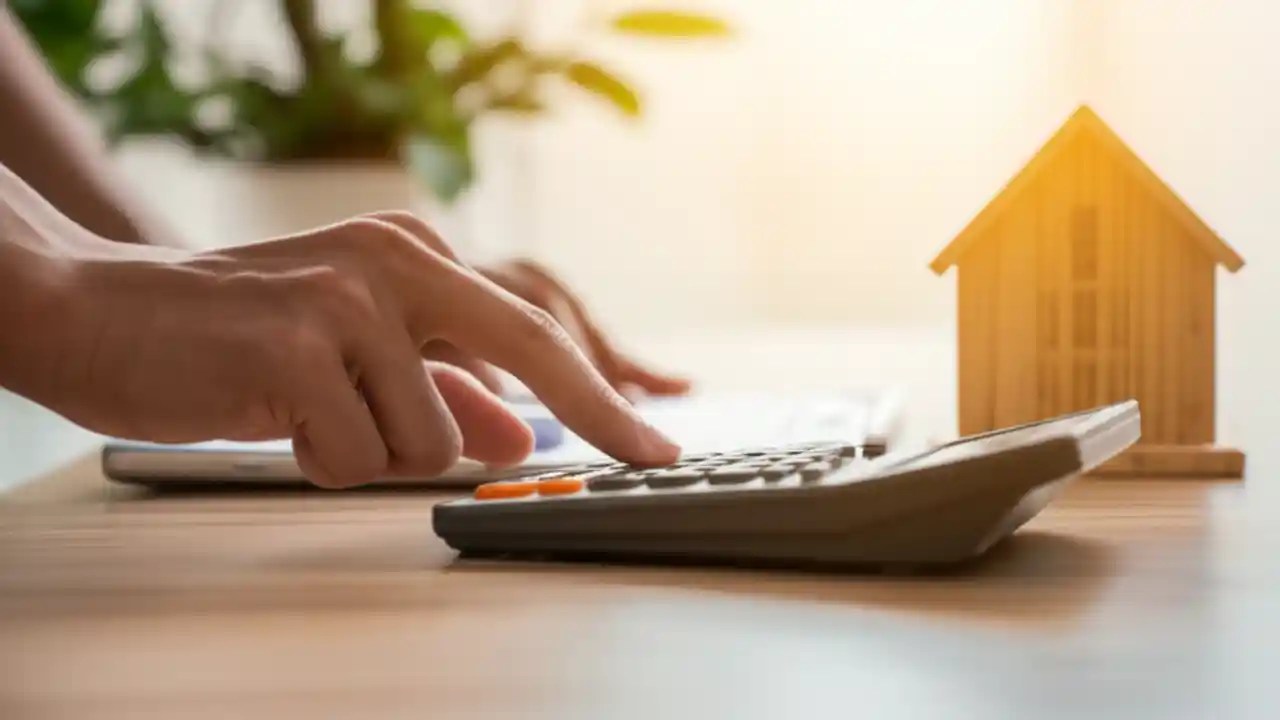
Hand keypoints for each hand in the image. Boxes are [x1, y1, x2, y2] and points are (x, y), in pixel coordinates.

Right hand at [12, 208, 679, 487]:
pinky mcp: (294, 342)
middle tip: (605, 448)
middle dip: (556, 420)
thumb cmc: (237, 341)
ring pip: (427, 439)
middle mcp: (394, 259)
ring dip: (368, 450)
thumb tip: (522, 439)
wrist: (100, 312)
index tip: (655, 446)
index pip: (533, 334)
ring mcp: (346, 297)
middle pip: (522, 358)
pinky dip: (317, 460)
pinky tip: (272, 417)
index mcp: (414, 254)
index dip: (602, 397)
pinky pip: (354, 454)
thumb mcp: (357, 358)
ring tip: (305, 411)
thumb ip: (445, 390)